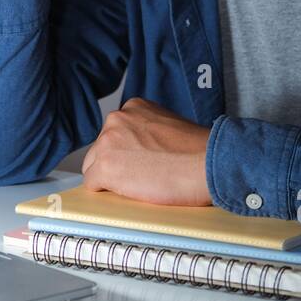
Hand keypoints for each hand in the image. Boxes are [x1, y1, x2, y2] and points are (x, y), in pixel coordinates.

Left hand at [81, 97, 211, 205]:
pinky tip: (130, 193)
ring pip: (94, 167)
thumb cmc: (198, 150)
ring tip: (141, 185)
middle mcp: (116, 119)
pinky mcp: (105, 167)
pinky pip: (93, 185)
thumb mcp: (169, 126)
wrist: (207, 163)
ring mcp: (108, 142)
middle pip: (100, 149)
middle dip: (116, 164)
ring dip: (112, 178)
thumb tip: (138, 151)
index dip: (127, 152)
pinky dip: (107, 193)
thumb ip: (148, 133)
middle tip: (141, 176)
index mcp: (133, 107)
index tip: (140, 161)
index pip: (115, 134)